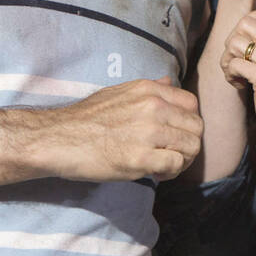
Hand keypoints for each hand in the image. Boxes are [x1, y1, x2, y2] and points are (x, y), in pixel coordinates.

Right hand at [52, 77, 202, 182]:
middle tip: (173, 155)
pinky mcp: (140, 158)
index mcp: (149, 90)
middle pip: (196, 127)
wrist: (58, 139)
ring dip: (181, 160)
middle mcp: (153, 107)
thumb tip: (169, 82)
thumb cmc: (85, 118)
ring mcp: (148, 132)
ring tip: (163, 165)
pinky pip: (175, 165)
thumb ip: (149, 89)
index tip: (175, 135)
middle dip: (189, 144)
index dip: (188, 122)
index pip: (192, 104)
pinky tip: (155, 173)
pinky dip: (170, 172)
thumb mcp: (119, 92)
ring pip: (191, 147)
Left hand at [220, 6, 255, 156]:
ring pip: (235, 42)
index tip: (247, 45)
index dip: (248, 24)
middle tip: (236, 60)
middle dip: (233, 40)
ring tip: (235, 74)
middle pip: (246, 22)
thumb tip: (246, 35)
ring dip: (228, 59)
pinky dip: (230, 74)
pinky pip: (234, 63)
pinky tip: (239, 85)